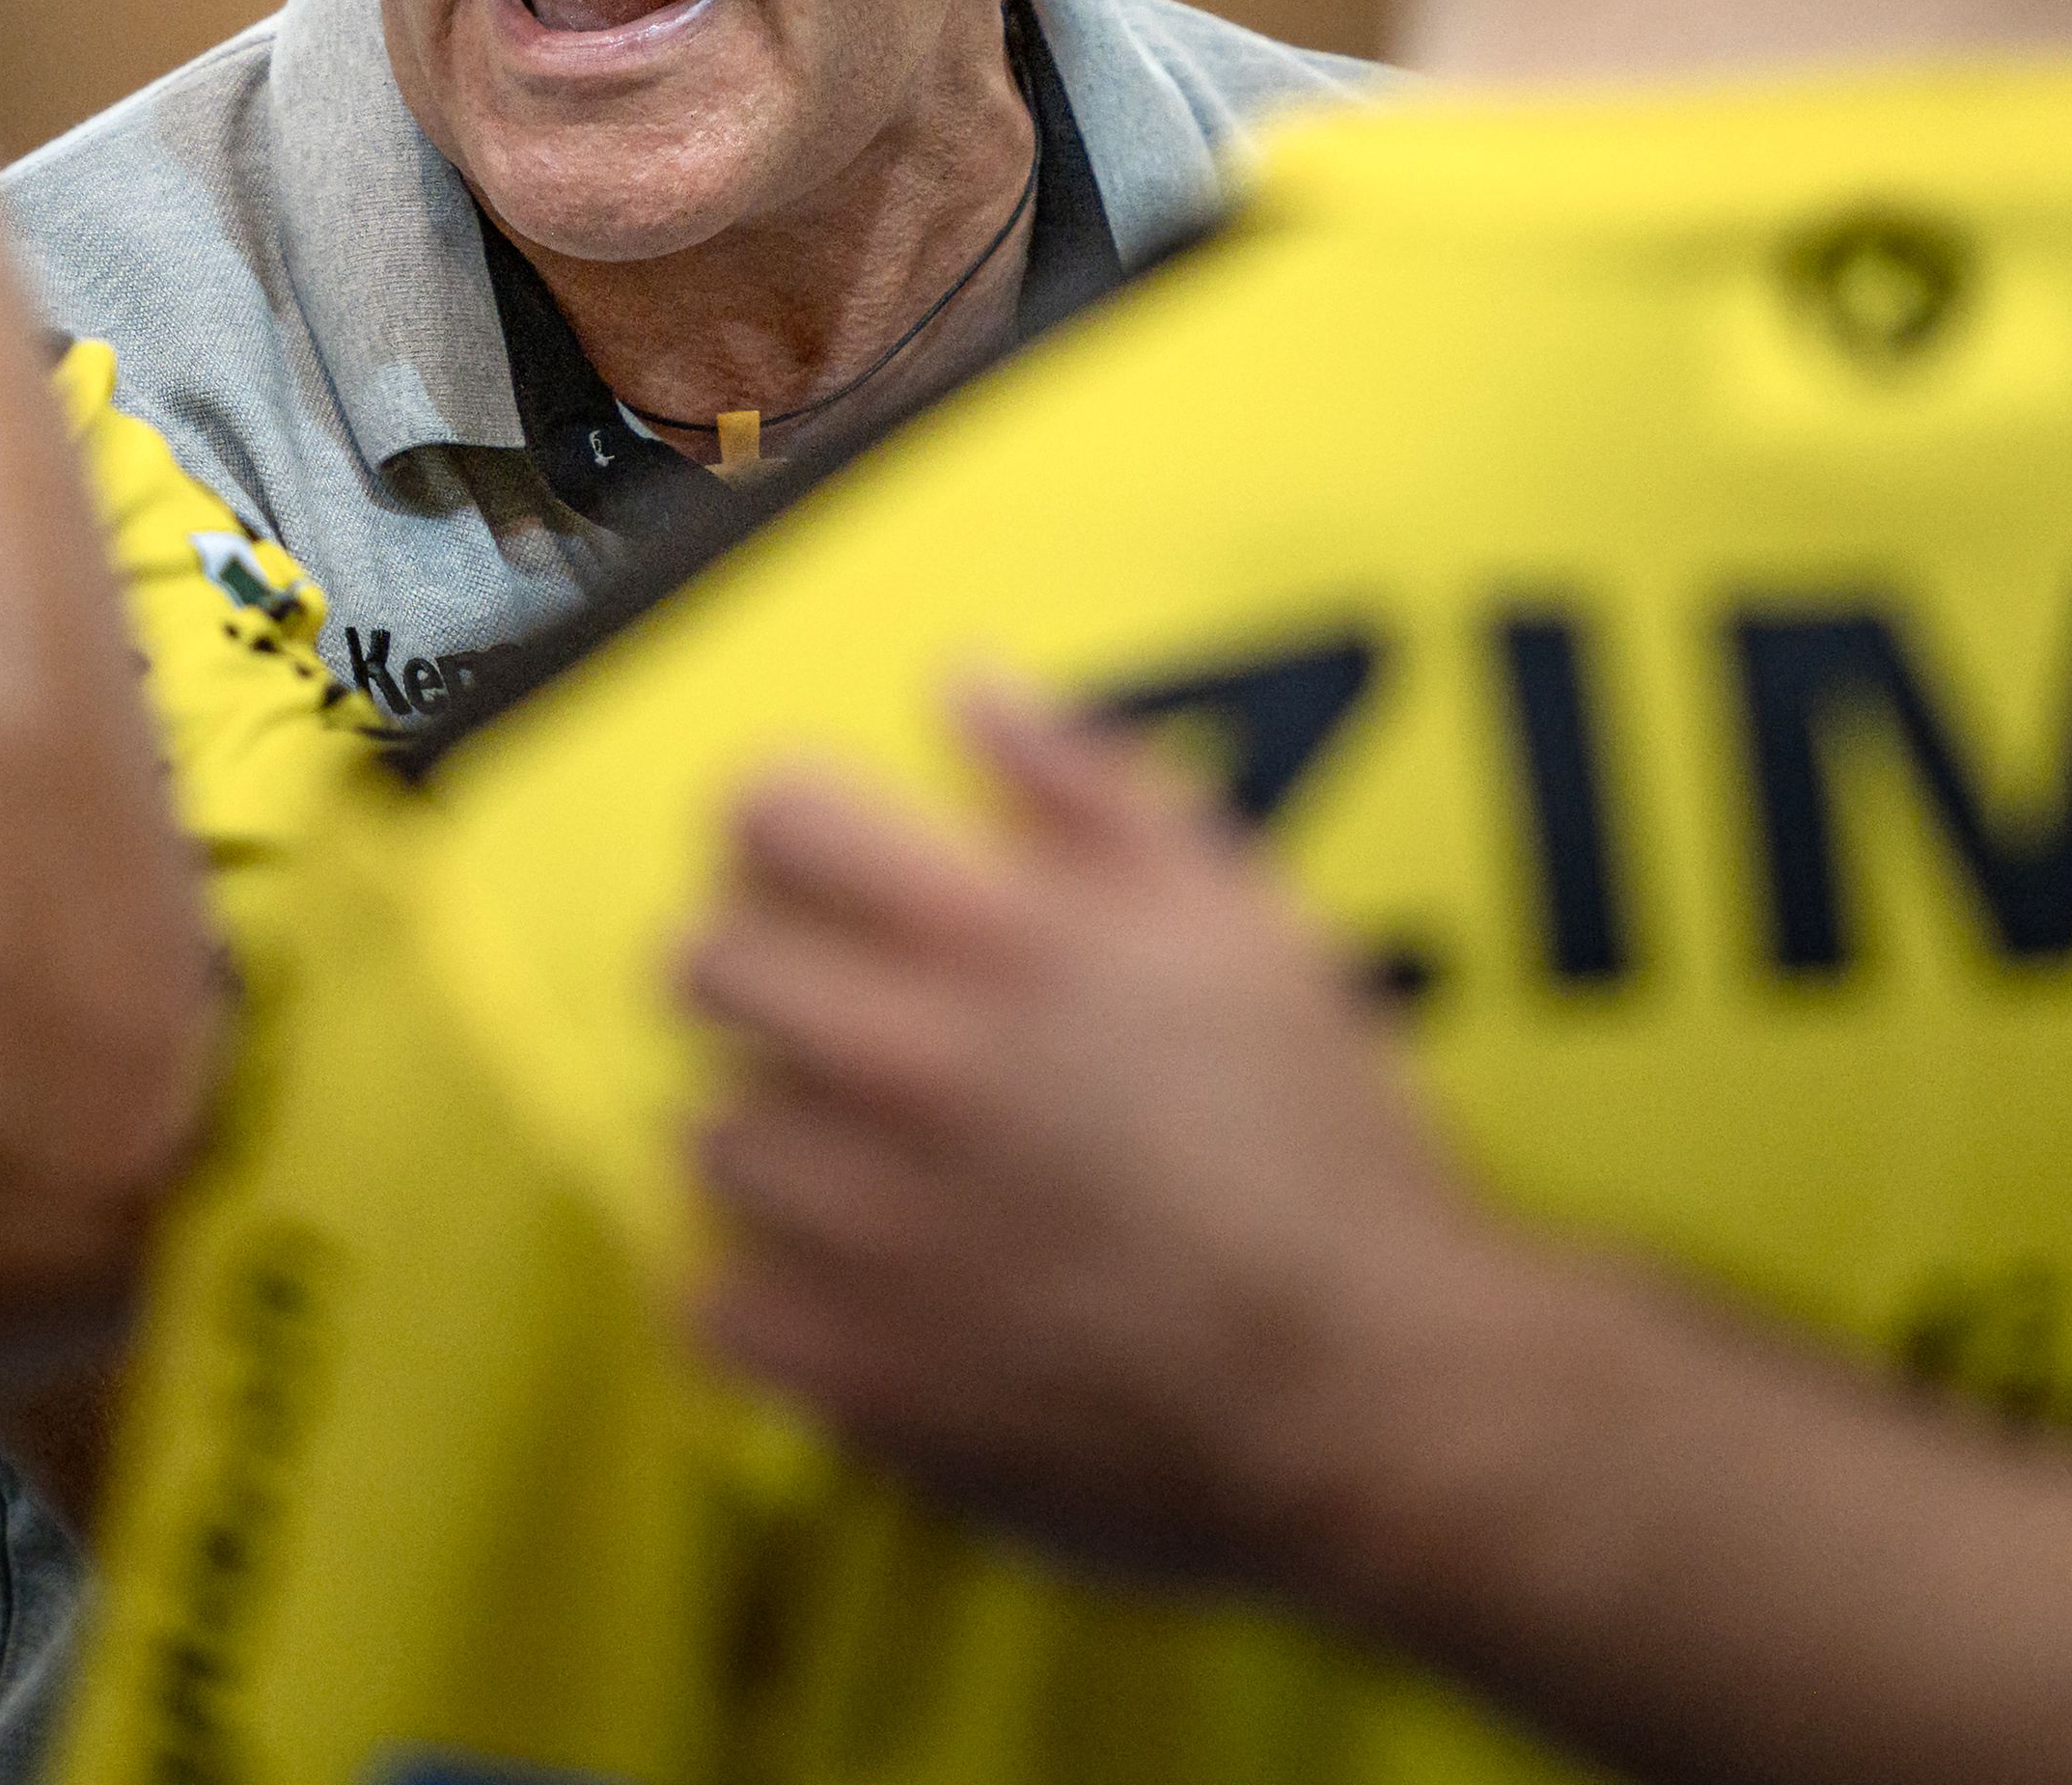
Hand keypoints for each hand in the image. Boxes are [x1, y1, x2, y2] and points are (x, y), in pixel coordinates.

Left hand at [679, 679, 1486, 1588]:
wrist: (1370, 1382)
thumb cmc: (1322, 1147)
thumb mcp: (1237, 917)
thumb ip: (1088, 785)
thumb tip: (969, 689)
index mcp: (990, 943)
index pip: (770, 819)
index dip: (788, 828)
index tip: (816, 862)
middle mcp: (902, 1070)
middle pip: (701, 965)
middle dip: (762, 965)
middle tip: (837, 1009)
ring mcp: (863, 1231)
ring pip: (709, 1136)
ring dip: (776, 1132)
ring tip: (868, 1157)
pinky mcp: (855, 1373)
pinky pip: (717, 1303)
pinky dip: (770, 1291)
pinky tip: (854, 1281)